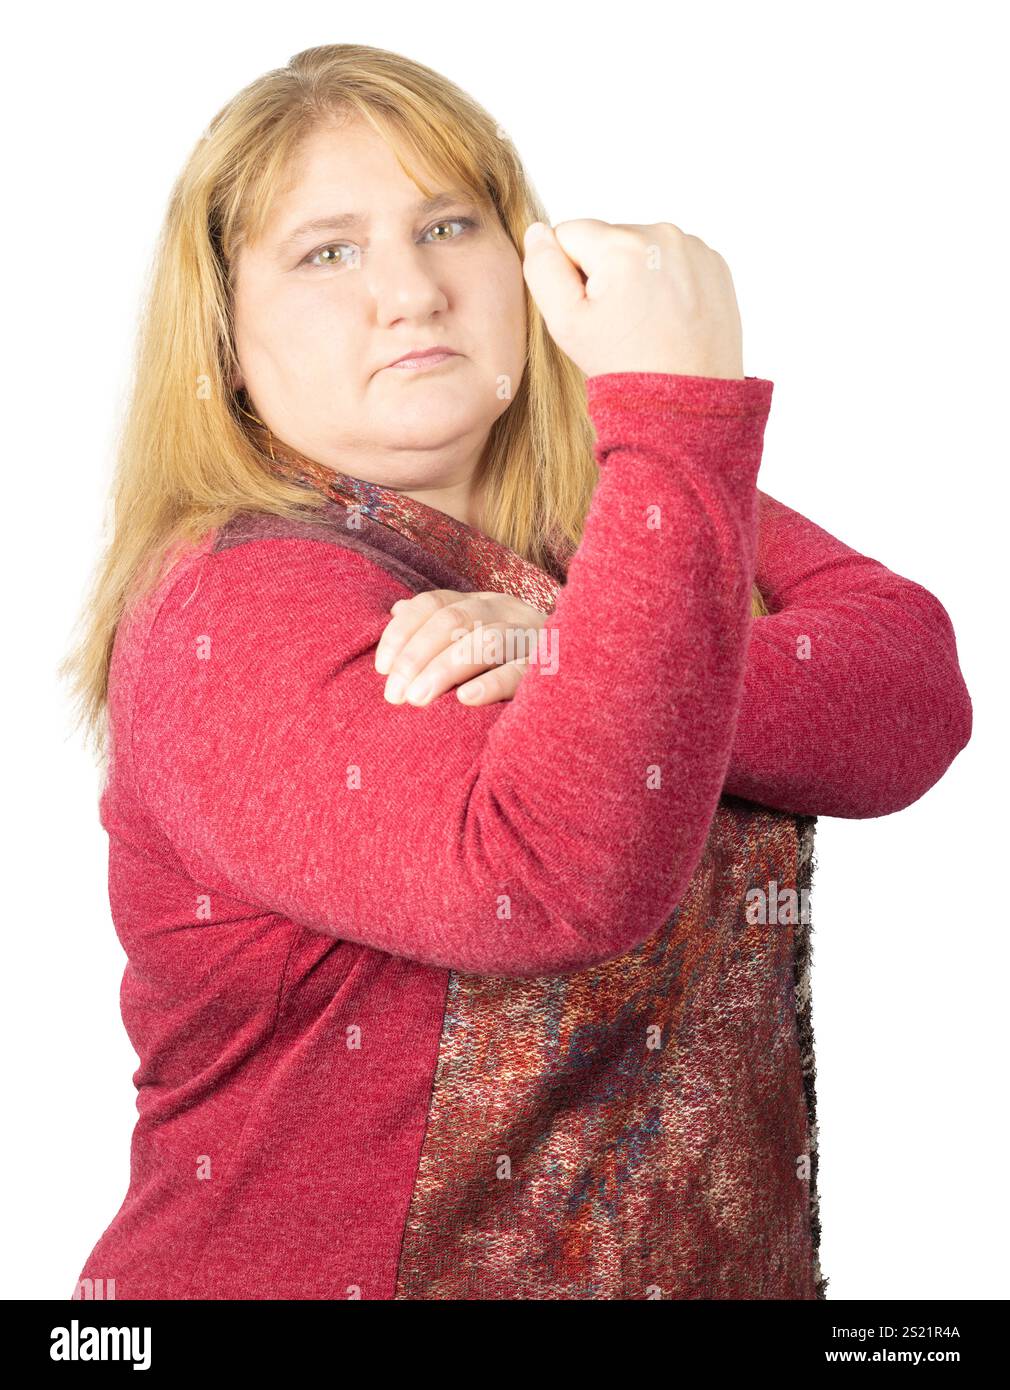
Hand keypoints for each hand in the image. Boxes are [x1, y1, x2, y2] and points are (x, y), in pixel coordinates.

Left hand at [374, 590, 550, 705]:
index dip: (402, 633)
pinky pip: (522, 671)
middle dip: (416, 657)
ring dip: (445, 669)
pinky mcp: (552, 666)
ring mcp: (530, 635)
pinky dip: (492, 683)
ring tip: (417, 699)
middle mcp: (505, 610)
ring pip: (484, 640)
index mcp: (482, 603)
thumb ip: (436, 625)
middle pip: (452, 620)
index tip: (381, 669)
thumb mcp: (474, 637)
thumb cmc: (513, 662)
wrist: (585, 669)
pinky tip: (466, 699)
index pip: (433, 604)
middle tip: (394, 695)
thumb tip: (396, 610)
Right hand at [522, 218, 743, 378]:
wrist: (686, 400)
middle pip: (609, 238)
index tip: (592, 311)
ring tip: (645, 321)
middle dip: (606, 273)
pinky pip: (674, 259)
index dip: (570, 275)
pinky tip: (668, 317)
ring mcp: (694, 248)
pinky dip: (667, 282)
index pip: (569, 233)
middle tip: (619, 322)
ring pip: (642, 248)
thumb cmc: (624, 367)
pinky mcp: (715, 264)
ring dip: (637, 275)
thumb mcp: (566, 324)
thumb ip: (543, 269)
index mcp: (621, 245)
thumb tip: (537, 231)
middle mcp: (662, 234)